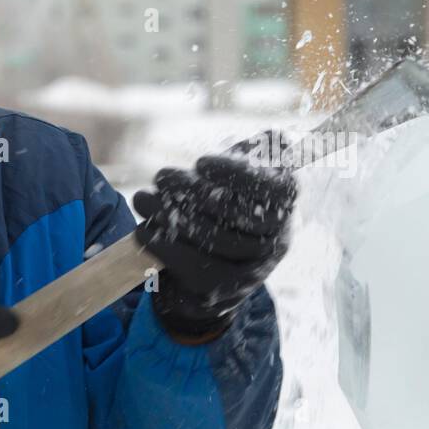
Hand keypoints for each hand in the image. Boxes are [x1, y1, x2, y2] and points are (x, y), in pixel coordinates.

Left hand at [133, 146, 296, 339]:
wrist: (207, 276)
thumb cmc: (224, 214)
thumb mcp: (241, 181)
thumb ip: (260, 154)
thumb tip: (277, 136)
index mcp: (285, 210)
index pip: (279, 189)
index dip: (239, 173)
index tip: (201, 162)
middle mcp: (275, 244)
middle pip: (238, 214)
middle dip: (193, 191)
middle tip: (162, 176)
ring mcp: (250, 273)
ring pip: (214, 240)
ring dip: (172, 215)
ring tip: (144, 198)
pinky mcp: (219, 292)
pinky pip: (192, 266)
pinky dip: (163, 244)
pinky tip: (144, 228)